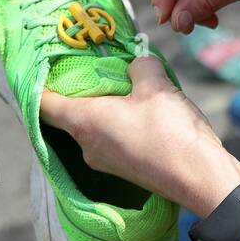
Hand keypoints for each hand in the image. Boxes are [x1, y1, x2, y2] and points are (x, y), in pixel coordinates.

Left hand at [40, 57, 239, 215]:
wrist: (200, 177)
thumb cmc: (170, 131)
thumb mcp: (156, 85)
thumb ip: (141, 66)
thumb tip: (137, 64)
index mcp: (84, 122)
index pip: (45, 103)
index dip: (40, 82)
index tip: (46, 65)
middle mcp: (87, 145)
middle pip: (69, 113)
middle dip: (79, 88)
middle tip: (94, 65)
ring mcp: (105, 161)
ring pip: (92, 126)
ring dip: (103, 105)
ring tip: (125, 84)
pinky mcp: (124, 168)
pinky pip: (110, 139)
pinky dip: (117, 121)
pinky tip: (140, 108)